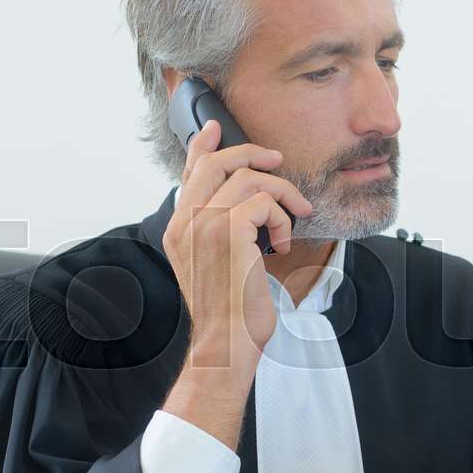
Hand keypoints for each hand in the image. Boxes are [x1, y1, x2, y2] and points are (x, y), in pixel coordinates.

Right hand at [159, 118, 314, 447]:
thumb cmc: (230, 312)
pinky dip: (282, 220)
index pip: (189, 173)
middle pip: (216, 162)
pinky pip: (264, 202)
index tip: (216, 128)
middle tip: (278, 162)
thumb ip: (222, 230)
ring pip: (248, 178)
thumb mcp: (220, 264)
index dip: (204, 146)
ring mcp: (203, 225)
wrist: (226, 344)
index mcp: (178, 228)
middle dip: (253, 155)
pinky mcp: (228, 233)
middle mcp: (184, 222)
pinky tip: (282, 245)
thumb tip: (247, 202)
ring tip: (293, 218)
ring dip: (281, 195)